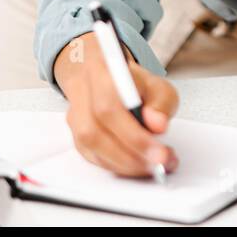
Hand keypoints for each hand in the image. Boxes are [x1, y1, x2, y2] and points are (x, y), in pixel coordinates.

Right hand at [53, 32, 179, 177]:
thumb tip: (157, 126)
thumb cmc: (135, 85)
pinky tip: (137, 166)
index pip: (109, 106)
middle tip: (160, 162)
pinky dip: (117, 166)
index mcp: (101, 70)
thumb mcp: (158, 86)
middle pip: (94, 130)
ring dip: (124, 164)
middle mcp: (80, 92)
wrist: (111, 81)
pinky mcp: (76, 136)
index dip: (133, 134)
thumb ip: (162, 102)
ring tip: (153, 165)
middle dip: (131, 154)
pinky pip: (92, 157)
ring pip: (90, 147)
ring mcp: (74, 116)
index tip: (159, 151)